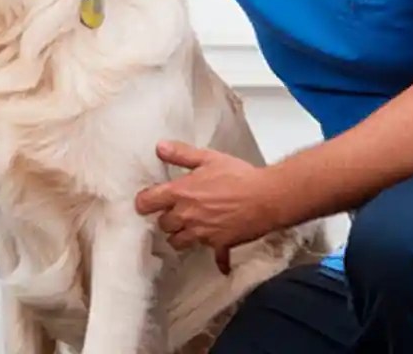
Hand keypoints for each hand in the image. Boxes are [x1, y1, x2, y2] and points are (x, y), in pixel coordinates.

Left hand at [134, 141, 286, 274]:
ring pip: (179, 242)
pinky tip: (222, 265)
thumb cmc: (239, 176)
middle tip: (174, 213)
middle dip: (166, 220)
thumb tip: (158, 148)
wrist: (267, 197)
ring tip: (189, 230)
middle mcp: (187, 215)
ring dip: (181, 237)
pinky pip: (217, 257)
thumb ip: (181, 154)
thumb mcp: (208, 158)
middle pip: (163, 225)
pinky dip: (219, 261)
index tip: (147, 202)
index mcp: (181, 193)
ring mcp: (202, 232)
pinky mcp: (220, 244)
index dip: (144, 202)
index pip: (147, 202)